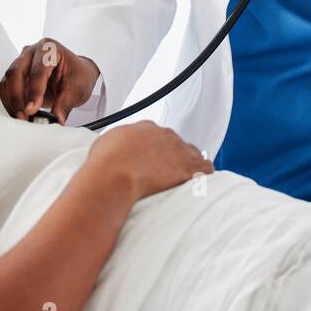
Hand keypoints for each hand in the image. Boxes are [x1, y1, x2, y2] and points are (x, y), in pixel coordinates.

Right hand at [0, 38, 100, 123]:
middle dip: (17, 97)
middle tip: (24, 116)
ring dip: (12, 102)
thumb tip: (55, 120)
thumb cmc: (78, 75)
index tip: (31, 109)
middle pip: (15, 72)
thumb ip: (65, 104)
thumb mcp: (77, 89)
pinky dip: (10, 104)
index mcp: (49, 48)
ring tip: (23, 119)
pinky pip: (5, 90)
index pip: (38, 70)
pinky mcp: (15, 76)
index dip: (34, 91)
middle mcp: (31, 52)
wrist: (76, 74)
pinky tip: (20, 114)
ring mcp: (21, 63)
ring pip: (6, 82)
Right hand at [84, 121, 212, 199]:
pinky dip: (205, 175)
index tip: (152, 159)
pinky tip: (201, 183)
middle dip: (173, 157)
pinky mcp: (188, 167)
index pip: (158, 135)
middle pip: (176, 144)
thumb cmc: (105, 162)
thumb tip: (115, 147)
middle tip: (165, 173)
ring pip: (193, 154)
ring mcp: (178, 150)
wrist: (113, 174)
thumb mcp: (104, 143)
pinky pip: (206, 168)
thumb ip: (116, 142)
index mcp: (145, 128)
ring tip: (186, 179)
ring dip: (190, 165)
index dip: (157, 148)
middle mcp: (164, 135)